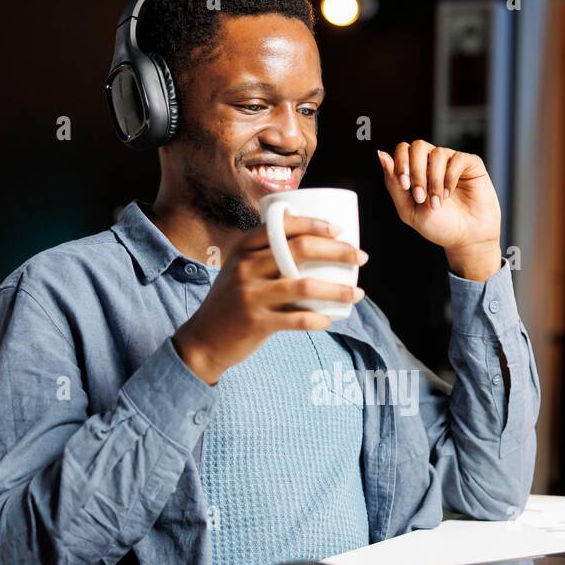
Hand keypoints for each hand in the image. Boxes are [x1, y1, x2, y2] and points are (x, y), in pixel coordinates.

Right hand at [173, 217, 367, 383]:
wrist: (203, 339)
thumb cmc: (232, 301)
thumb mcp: (240, 269)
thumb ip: (267, 255)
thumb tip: (314, 243)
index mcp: (243, 248)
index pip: (283, 226)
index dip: (315, 224)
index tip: (341, 231)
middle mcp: (246, 267)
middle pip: (300, 250)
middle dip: (338, 251)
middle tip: (360, 257)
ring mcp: (250, 295)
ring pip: (304, 286)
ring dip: (337, 291)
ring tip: (358, 294)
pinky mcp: (256, 322)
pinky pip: (297, 319)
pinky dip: (318, 320)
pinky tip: (331, 320)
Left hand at [377, 141, 502, 279]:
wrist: (466, 238)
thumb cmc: (439, 226)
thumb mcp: (408, 209)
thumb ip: (394, 184)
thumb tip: (381, 155)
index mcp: (415, 171)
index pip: (403, 150)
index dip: (401, 163)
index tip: (405, 185)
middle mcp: (432, 163)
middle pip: (417, 146)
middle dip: (416, 171)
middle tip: (419, 196)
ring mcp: (451, 161)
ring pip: (437, 153)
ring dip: (434, 181)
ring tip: (437, 202)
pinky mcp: (470, 164)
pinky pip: (457, 158)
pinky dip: (450, 177)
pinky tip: (450, 194)